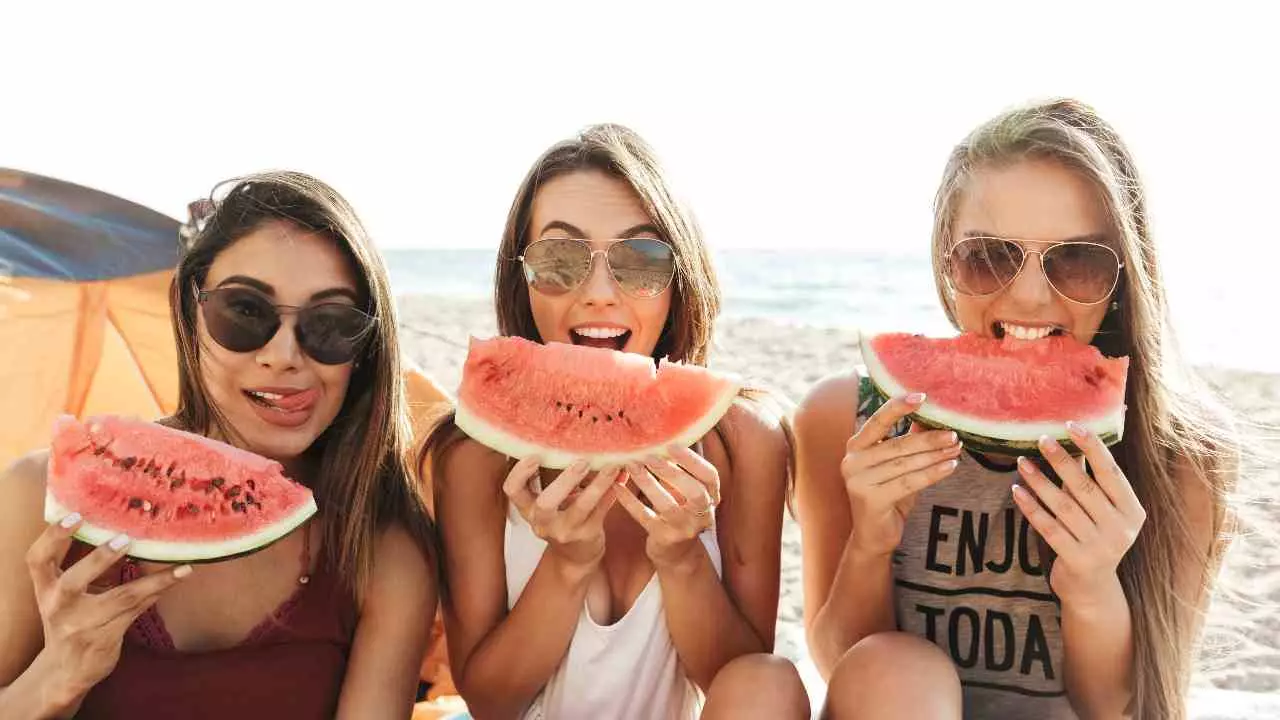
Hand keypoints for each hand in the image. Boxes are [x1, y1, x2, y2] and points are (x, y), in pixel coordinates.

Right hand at [26, 513, 190, 707]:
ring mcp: (81, 625)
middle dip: (99, 560)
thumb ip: (88, 565)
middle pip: (73, 581)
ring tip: (181, 567)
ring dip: (154, 581)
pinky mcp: (104, 638)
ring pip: (121, 598)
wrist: (65, 670)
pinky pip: (137, 610)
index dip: (52, 537)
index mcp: (45, 588)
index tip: (74, 516)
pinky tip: (179, 577)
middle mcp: (59, 606)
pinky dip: (158, 591)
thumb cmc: (71, 617)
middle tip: (125, 539)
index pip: (37, 559)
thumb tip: (123, 523)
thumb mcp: (68, 593)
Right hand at [504, 456, 621, 575]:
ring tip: (612, 465)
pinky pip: (601, 511)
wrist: (576, 556)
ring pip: (581, 507)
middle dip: (564, 481)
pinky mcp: (588, 535)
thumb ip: (553, 475)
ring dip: (598, 484)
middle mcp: (542, 522)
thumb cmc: (561, 517)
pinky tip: (622, 477)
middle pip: (545, 503)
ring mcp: (565, 532)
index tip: (534, 455)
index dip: (520, 473)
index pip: (512, 491)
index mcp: (528, 509)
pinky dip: (612, 492)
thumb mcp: (550, 501)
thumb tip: (569, 437)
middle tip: (582, 461)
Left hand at [614, 446, 718, 569]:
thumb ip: (683, 471)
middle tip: (649, 456)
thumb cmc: (681, 511)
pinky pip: (644, 517)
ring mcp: (683, 529)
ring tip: (631, 466)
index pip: (710, 477)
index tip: (672, 445)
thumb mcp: (689, 493)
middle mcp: (702, 515)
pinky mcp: (663, 538)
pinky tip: (617, 486)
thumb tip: (665, 437)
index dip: (693, 460)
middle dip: (671, 472)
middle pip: (694, 492)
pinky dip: (630, 502)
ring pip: (667, 505)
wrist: (677, 553)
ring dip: (648, 483)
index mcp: (711, 499)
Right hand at [841, 393, 962, 556]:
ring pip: (905, 463)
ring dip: (935, 455)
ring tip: (956, 449)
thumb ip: (908, 441)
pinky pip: (908, 482)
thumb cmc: (887, 495)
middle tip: (954, 433)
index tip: (922, 396)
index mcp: (855, 446)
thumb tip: (930, 417)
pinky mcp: (871, 499)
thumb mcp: (897, 465)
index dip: (898, 406)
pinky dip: (932, 474)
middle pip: (897, 444)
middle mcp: (852, 461)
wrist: (873, 535)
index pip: (877, 421)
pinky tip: (950, 467)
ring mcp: (858, 481)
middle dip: (929, 438)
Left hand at [1012, 421, 1146, 604]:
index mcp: (1132, 510)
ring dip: (1040, 481)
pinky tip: (1016, 490)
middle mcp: (1120, 529)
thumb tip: (1079, 433)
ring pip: (1063, 506)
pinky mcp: (1076, 559)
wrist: (1092, 587)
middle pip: (1085, 488)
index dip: (1093, 447)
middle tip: (1040, 438)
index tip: (1072, 425)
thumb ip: (1093, 476)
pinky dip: (1031, 507)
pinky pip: (1048, 527)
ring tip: (1021, 462)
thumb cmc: (1095, 534)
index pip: (1111, 473)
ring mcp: (1099, 546)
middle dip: (1062, 461)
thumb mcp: (1103, 509)